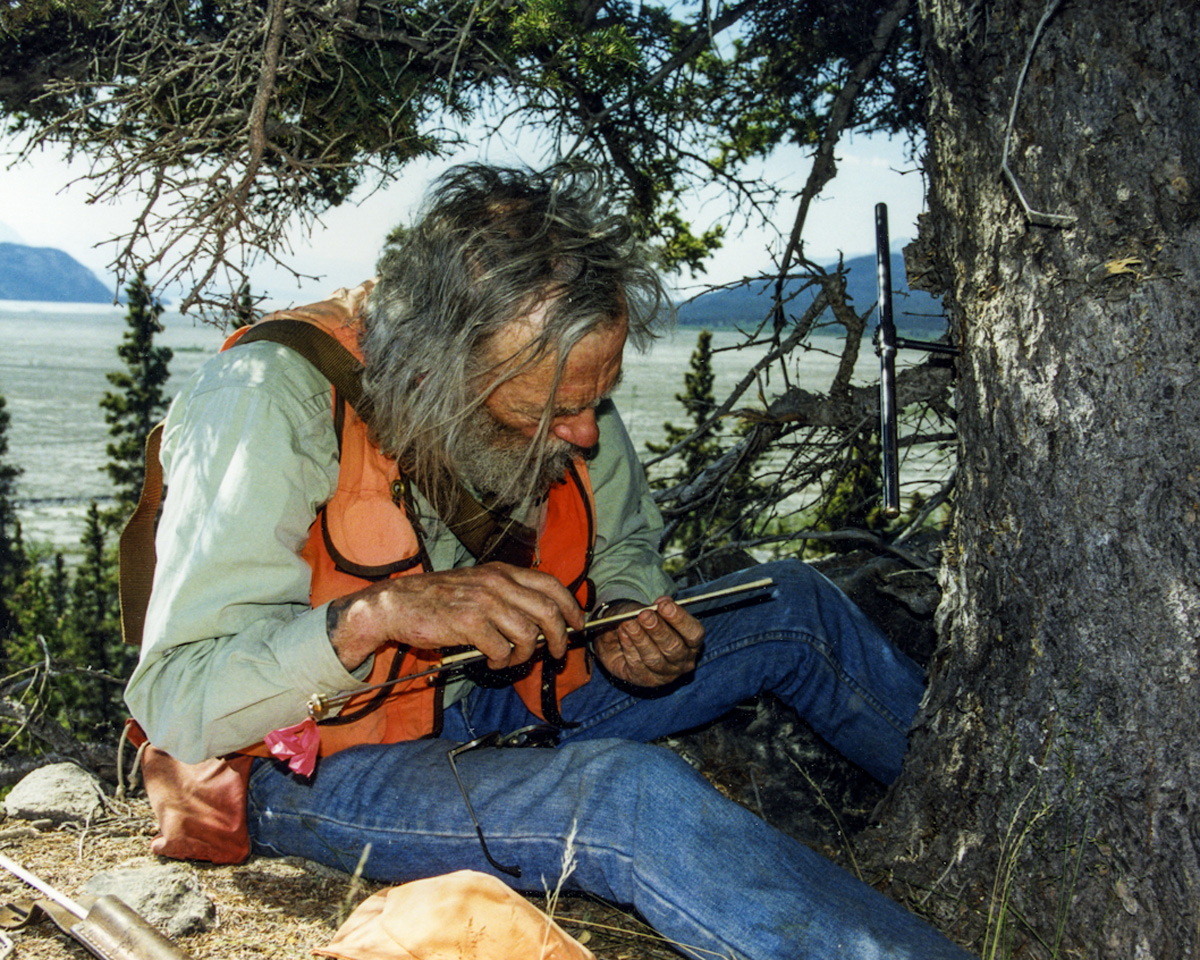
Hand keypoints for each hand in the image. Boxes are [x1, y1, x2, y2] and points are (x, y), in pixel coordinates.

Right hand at [325, 562, 584, 670]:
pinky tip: (493, 660)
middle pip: (548, 611)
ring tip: (513, 660)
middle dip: (560, 637)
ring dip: (527, 654)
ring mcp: (484, 602)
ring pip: (529, 633)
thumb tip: (540, 620)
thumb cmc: (438, 599)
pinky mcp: (469, 623)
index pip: (551, 584)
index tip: (577, 625)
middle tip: (558, 654)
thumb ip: (507, 595)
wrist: (397, 604)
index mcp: (502, 571)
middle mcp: (497, 582)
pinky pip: (503, 649)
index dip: (571, 606)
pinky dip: (503, 661)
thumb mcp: (477, 585)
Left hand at [591, 597, 703, 686]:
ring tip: (628, 623)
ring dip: (640, 639)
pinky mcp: (646, 680)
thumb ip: (657, 607)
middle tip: (644, 615)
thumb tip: (662, 602)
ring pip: (654, 658)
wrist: (620, 637)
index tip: (664, 605)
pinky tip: (623, 634)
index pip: (694, 633)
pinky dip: (629, 648)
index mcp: (692, 642)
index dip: (680, 619)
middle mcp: (683, 661)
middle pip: (675, 648)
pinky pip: (637, 666)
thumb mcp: (650, 610)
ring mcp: (665, 674)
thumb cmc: (642, 621)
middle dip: (658, 630)